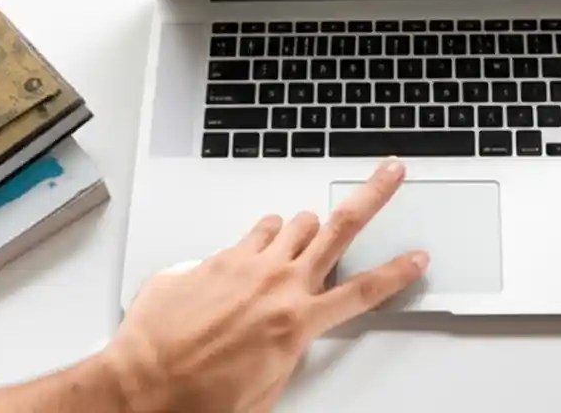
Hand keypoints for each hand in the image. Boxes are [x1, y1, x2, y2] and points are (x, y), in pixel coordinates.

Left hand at [100, 159, 427, 412]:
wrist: (143, 384)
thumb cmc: (199, 397)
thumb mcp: (267, 386)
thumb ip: (288, 350)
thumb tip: (287, 335)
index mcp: (297, 323)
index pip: (364, 291)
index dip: (398, 273)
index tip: (417, 256)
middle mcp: (277, 285)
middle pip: (341, 227)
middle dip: (374, 194)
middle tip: (392, 171)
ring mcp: (245, 265)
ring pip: (294, 223)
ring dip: (304, 228)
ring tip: (302, 237)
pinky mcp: (215, 259)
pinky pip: (252, 234)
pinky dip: (261, 238)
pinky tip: (253, 252)